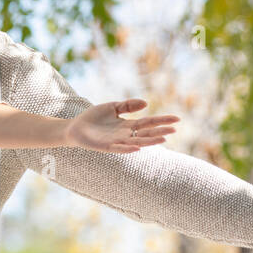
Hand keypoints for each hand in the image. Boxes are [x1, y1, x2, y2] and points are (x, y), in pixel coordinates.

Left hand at [64, 99, 178, 152]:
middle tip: (175, 129)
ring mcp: (117, 141)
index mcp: (128, 125)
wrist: (75, 127)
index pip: (149, 122)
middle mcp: (125, 134)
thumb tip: (146, 103)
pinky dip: (128, 148)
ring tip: (163, 138)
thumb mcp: (112, 107)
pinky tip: (138, 147)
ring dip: (150, 141)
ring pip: (137, 142)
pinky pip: (119, 149)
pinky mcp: (106, 147)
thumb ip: (128, 105)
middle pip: (146, 132)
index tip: (177, 119)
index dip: (162, 120)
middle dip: (160, 131)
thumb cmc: (94, 117)